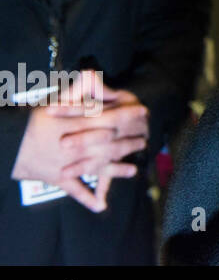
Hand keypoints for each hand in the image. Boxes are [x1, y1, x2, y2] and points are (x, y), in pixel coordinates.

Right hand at [9, 71, 148, 213]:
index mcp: (77, 126)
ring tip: (133, 170)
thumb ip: (77, 90)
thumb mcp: (56, 101)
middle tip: (145, 140)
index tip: (144, 113)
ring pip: (97, 168)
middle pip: (109, 145)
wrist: (8, 144)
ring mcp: (67, 165)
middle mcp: (76, 147)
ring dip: (116, 170)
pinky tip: (101, 206)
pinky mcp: (57, 178)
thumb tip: (92, 74)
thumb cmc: (34, 119)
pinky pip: (74, 190)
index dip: (128, 116)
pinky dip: (87, 198)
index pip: (109, 119)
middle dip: (128, 143)